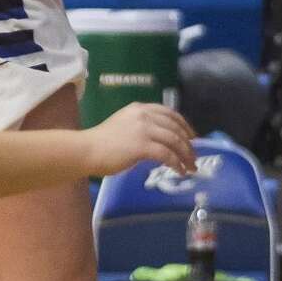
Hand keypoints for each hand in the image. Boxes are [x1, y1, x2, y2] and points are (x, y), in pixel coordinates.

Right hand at [82, 104, 196, 178]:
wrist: (87, 150)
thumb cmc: (101, 142)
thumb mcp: (124, 125)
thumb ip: (141, 127)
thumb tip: (159, 140)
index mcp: (140, 108)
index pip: (170, 113)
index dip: (185, 125)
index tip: (192, 137)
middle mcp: (144, 115)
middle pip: (175, 127)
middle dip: (188, 143)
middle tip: (194, 156)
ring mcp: (144, 129)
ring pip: (174, 141)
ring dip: (186, 155)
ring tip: (191, 166)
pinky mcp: (142, 146)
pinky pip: (167, 155)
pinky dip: (176, 164)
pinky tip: (180, 171)